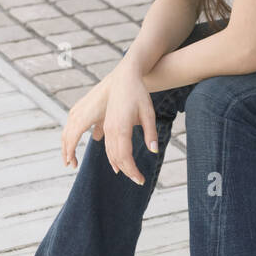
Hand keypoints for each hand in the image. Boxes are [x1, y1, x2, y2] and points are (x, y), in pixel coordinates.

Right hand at [61, 65, 157, 184]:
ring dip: (114, 163)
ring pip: (107, 151)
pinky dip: (106, 153)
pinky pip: (101, 142)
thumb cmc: (138, 93)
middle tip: (136, 180)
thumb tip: (154, 151)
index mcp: (120, 127)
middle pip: (115, 156)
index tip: (140, 180)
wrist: (126, 75)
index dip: (131, 171)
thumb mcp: (148, 112)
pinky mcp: (102, 120)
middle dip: (125, 170)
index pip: (124, 157)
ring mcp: (104, 124)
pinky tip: (110, 160)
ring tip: (123, 173)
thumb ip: (151, 132)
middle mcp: (109, 128)